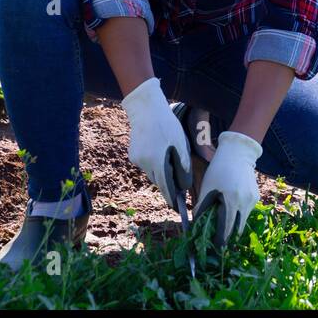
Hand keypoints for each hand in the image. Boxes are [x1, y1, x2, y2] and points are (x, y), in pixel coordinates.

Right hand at [121, 76, 190, 210]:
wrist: (145, 109)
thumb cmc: (167, 124)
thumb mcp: (180, 143)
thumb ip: (182, 164)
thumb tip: (184, 185)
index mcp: (158, 161)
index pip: (166, 187)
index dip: (172, 198)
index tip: (177, 208)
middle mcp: (145, 164)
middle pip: (159, 181)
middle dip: (168, 184)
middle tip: (178, 185)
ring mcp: (137, 160)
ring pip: (152, 173)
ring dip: (161, 171)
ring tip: (169, 161)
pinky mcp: (133, 155)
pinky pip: (146, 164)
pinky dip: (153, 162)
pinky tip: (158, 151)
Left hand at [193, 130, 262, 246]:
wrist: (238, 154)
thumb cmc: (218, 170)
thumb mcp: (207, 188)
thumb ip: (202, 207)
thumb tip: (196, 225)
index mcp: (230, 201)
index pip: (226, 228)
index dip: (221, 241)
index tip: (216, 250)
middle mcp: (244, 203)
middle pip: (237, 229)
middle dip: (229, 237)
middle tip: (220, 243)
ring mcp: (252, 200)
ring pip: (243, 221)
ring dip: (234, 226)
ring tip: (225, 228)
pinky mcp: (256, 197)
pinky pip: (246, 211)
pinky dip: (239, 214)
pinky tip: (232, 210)